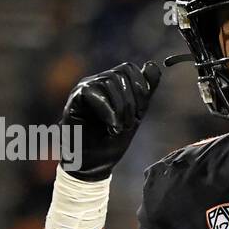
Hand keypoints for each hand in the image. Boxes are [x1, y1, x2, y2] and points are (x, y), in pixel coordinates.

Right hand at [59, 61, 161, 180]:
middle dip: (132, 100)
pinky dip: (108, 111)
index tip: (140, 113)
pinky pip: (93, 93)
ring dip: (121, 108)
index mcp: (111, 84)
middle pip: (121, 73)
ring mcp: (84, 88)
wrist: (93, 162)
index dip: (140, 87)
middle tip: (129, 124)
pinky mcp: (75, 99)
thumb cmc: (111, 141)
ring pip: (109, 82)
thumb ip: (144, 92)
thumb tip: (153, 66)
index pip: (129, 68)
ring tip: (119, 128)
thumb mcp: (135, 114)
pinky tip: (111, 127)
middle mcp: (96, 82)